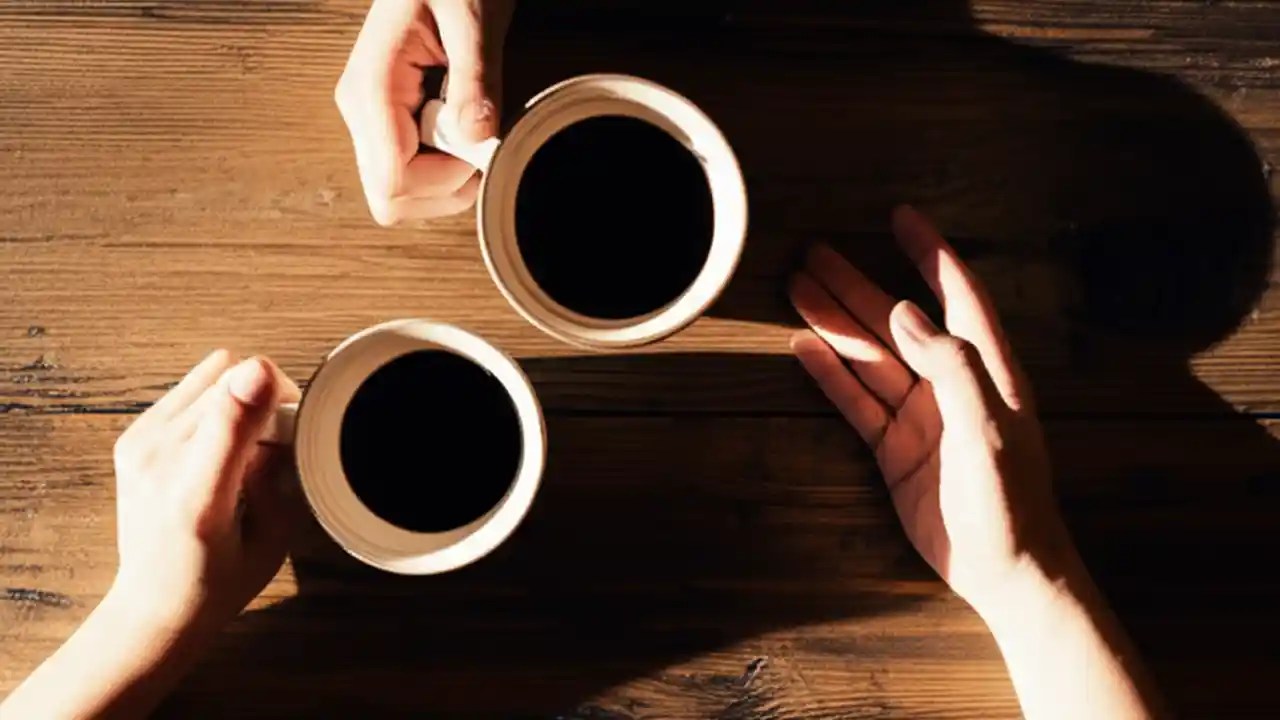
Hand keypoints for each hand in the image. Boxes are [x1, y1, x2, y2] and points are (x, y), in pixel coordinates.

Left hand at [110, 351, 301, 631]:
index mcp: (198, 497)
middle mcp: (159, 460)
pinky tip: (225, 440)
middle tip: (280, 441)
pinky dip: (220, 400)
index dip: (267, 388)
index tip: (295, 407)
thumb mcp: (271, 541)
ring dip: (245, 394)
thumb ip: (280, 475)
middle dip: (270, 398)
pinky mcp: (135, 432)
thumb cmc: (219, 581)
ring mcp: (141, 441)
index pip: (228, 410)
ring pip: (215, 371)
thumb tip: (284, 411)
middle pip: (232, 377)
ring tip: (252, 440)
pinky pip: (194, 385)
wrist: (153, 602)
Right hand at [335, 0, 513, 225]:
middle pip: (389, 199)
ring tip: (467, 125)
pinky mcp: (385, 122)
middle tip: (476, 142)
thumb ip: (475, 76)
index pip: (392, 182)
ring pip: (397, 194)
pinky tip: (458, 123)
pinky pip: (407, 172)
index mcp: (370, 87)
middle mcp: (359, 109)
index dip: (443, 182)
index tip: (477, 145)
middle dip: (443, 188)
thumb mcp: (471, 15)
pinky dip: (442, 166)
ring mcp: (368, 119)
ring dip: (444, 178)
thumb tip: (477, 136)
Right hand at [790, 206, 1070, 606]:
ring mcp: (920, 416)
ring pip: (870, 357)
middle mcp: (950, 384)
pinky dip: (830, 374)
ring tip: (797, 288)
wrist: (1005, 570)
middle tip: (814, 253)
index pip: (958, 296)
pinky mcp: (894, 449)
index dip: (930, 254)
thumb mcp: (987, 429)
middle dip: (857, 285)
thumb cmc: (1010, 502)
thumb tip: (905, 312)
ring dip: (835, 323)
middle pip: (897, 321)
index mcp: (987, 371)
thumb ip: (950, 366)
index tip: (901, 217)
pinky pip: (856, 402)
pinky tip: (803, 347)